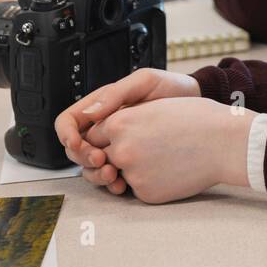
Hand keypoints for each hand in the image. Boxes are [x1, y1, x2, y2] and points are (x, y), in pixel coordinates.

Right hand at [56, 67, 201, 185]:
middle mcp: (106, 129)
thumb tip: (89, 112)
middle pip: (76, 150)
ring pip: (92, 167)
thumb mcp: (146, 81)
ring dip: (96, 175)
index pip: (69, 122)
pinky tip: (123, 184)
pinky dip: (112, 184)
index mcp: (102, 107)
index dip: (67, 134)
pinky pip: (112, 177)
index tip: (77, 143)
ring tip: (114, 174)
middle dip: (83, 158)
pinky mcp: (131, 163)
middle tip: (102, 160)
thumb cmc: (174, 89)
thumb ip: (116, 94)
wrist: (200, 107)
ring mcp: (118, 147)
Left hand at [81, 97, 256, 202]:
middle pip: (100, 157)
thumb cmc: (197, 118)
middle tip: (139, 149)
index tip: (120, 135)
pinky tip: (169, 170)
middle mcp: (121, 149)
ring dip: (128, 170)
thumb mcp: (155, 107)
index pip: (94, 134)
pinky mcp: (146, 193)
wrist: (225, 142)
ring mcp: (133, 174)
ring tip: (156, 158)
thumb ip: (126, 118)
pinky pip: (137, 188)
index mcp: (121, 122)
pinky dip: (149, 181)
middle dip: (113, 155)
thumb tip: (107, 132)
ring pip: (118, 174)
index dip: (106, 135)